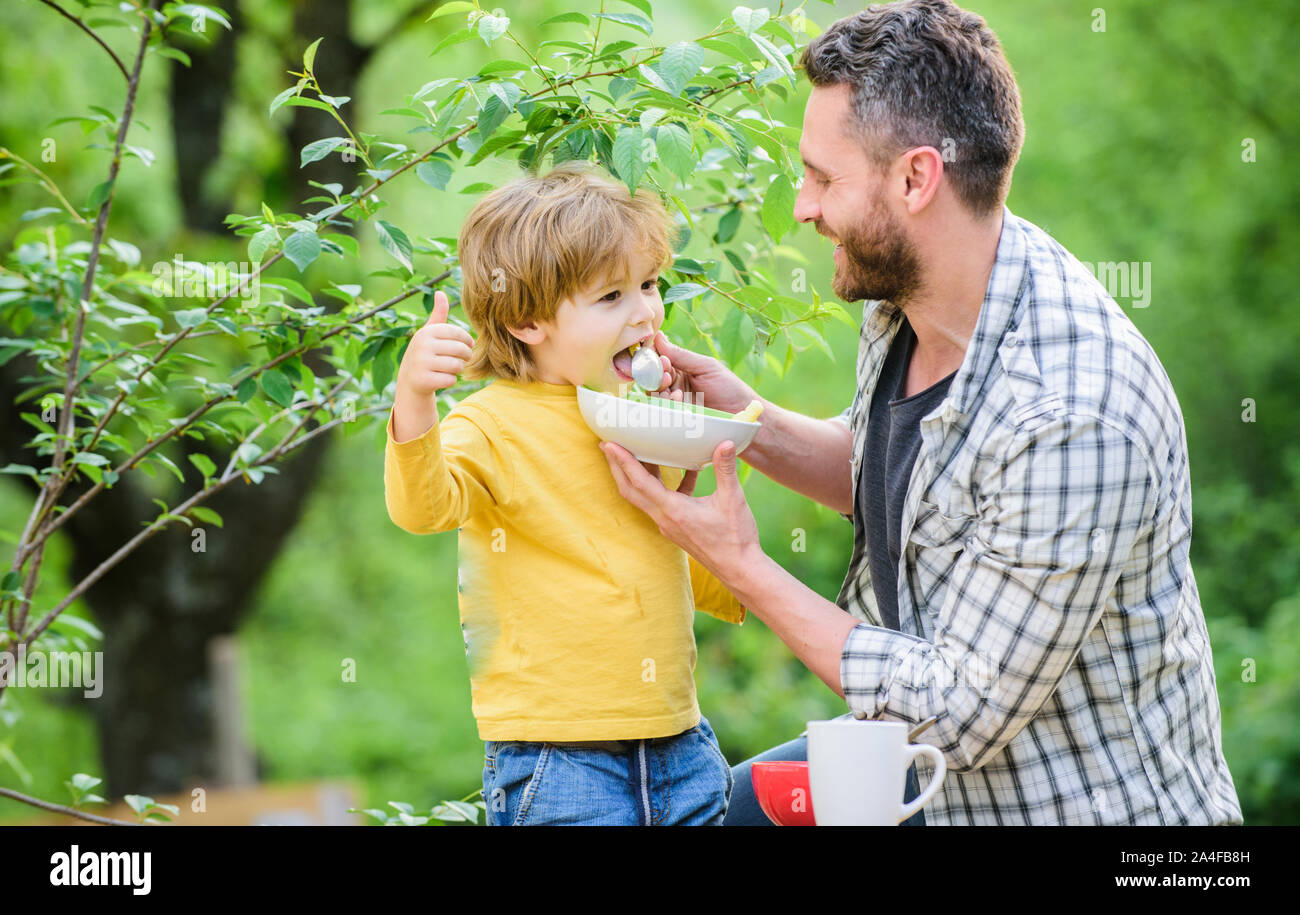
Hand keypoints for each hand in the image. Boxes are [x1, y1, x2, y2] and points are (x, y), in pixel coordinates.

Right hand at [396, 291, 472, 396]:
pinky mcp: (423, 380)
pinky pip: (450, 380)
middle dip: (466, 355)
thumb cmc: (425, 352)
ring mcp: (421, 363)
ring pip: (456, 366)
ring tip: (454, 367)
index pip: (457, 333)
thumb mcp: (430, 332)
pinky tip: (443, 378)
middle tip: (465, 358)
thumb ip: (438, 314)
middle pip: (459, 350)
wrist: (410, 379)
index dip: (467, 339)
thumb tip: (440, 292)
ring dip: (459, 368)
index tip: (470, 344)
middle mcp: (422, 345)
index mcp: (426, 332)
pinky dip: (451, 380)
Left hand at [600, 438, 760, 584]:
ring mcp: (668, 525)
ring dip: (634, 476)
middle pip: (630, 490)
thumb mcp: (733, 499)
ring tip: (632, 453)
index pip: (640, 482)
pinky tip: (683, 471)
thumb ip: (725, 469)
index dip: (623, 461)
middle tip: (607, 445)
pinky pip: (660, 503)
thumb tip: (726, 442)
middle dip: (616, 467)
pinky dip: (662, 486)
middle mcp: (664, 519)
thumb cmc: (735, 537)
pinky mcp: (675, 528)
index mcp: (673, 510)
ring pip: (642, 497)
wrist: (739, 569)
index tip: (610, 444)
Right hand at [648, 331, 761, 414]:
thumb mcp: (707, 367)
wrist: (744, 417)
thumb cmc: (730, 389)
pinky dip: (667, 405)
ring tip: (676, 393)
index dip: (656, 359)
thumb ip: (682, 355)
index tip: (661, 359)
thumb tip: (659, 337)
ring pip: (656, 395)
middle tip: (667, 375)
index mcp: (682, 370)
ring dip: (662, 391)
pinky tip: (679, 401)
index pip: (661, 361)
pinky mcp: (677, 420)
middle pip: (654, 379)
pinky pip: (663, 412)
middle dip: (657, 376)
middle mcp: (676, 386)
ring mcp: (675, 404)